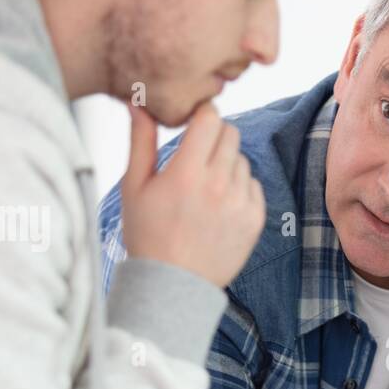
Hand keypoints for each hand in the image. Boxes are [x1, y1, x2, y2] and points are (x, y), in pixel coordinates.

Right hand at [120, 103, 263, 287]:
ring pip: (242, 159)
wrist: (172, 284)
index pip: (210, 118)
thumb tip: (140, 104)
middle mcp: (218, 185)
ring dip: (226, 164)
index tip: (194, 124)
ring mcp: (240, 203)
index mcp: (187, 173)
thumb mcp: (134, 186)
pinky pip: (254, 185)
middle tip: (196, 157)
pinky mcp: (255, 219)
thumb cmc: (147, 234)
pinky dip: (239, 188)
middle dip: (214, 137)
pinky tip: (219, 205)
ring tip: (204, 188)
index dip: (202, 115)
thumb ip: (141, 141)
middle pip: (230, 133)